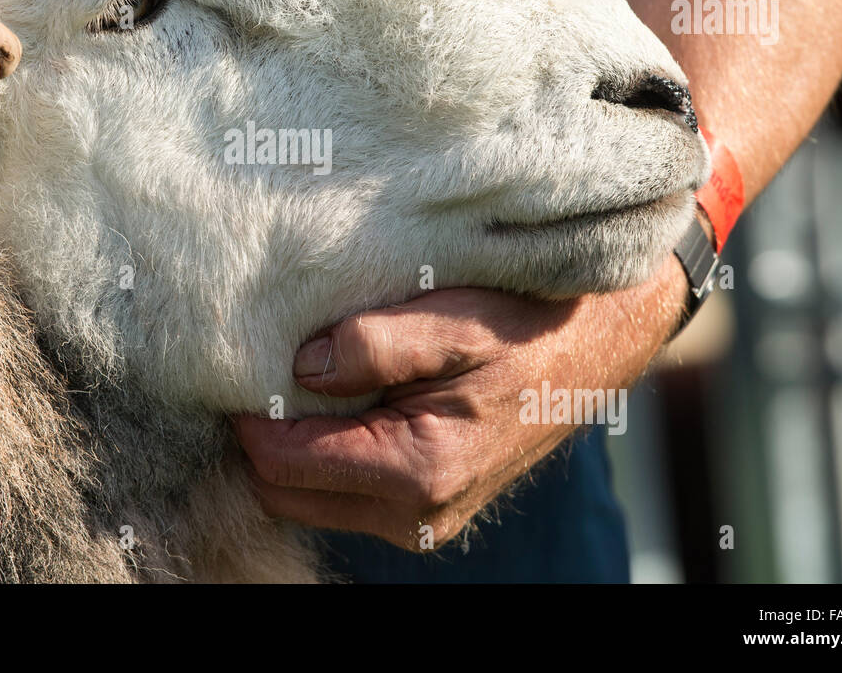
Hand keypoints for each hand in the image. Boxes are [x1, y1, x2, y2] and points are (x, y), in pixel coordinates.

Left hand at [234, 255, 687, 549]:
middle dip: (264, 435)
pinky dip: (328, 453)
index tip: (242, 361)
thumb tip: (300, 368)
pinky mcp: (429, 510)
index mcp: (418, 469)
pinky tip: (343, 401)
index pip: (283, 461)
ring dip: (296, 445)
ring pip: (312, 496)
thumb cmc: (527, 325)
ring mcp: (423, 521)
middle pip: (285, 491)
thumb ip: (372, 345)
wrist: (599, 345)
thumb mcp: (453, 319)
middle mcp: (417, 514)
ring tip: (309, 377)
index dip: (248, 414)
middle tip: (266, 367)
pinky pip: (346, 493)